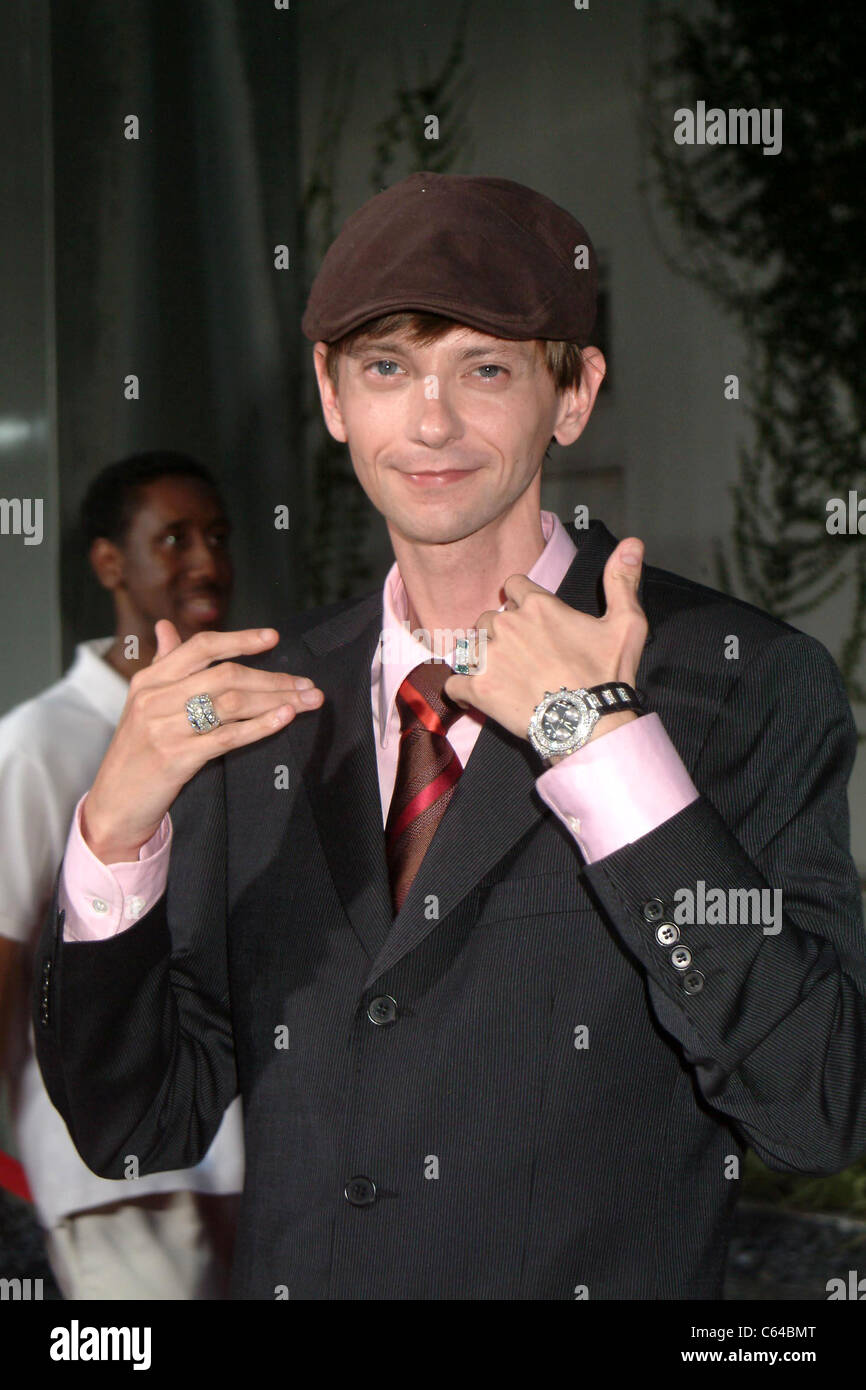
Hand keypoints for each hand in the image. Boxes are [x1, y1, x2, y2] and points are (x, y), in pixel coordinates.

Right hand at [81, 621, 322, 861]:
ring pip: (232, 704)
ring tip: (307, 701)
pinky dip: (261, 726)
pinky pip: (227, 737)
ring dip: (277, 700)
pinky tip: (285, 718)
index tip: (273, 638)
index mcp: (149, 680)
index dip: (239, 639)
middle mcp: (156, 699)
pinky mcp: (177, 758)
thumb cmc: (135, 751)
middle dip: (273, 678)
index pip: (200, 648)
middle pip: (226, 676)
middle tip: (308, 683)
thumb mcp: (142, 702)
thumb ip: (162, 664)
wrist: (115, 803)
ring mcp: (166, 728)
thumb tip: (167, 627)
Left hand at [444, 538, 647, 744]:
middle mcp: (507, 625)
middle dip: (502, 633)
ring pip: (472, 646)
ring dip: (482, 658)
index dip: (521, 601)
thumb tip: (633, 542)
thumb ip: (622, 580)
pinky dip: (463, 690)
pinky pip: (454, 683)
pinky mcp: (477, 688)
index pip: (513, 585)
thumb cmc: (607, 675)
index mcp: (537, 605)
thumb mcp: (626, 624)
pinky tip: (478, 696)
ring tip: (504, 676)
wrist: (589, 723)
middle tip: (523, 656)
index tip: (532, 621)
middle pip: (489, 618)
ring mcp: (489, 657)